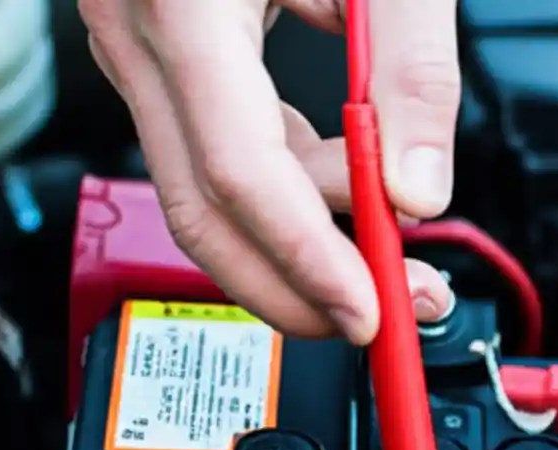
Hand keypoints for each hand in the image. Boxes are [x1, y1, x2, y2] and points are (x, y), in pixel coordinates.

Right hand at [78, 0, 457, 343]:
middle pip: (203, 210)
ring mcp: (140, 47)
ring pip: (206, 187)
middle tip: (383, 311)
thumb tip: (417, 186)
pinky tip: (346, 187)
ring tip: (388, 248)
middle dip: (297, 282)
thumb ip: (410, 66)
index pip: (238, 172)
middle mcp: (140, 35)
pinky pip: (218, 144)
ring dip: (298, 239)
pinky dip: (285, 183)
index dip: (307, 257)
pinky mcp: (164, 52)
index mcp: (184, 0)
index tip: (370, 305)